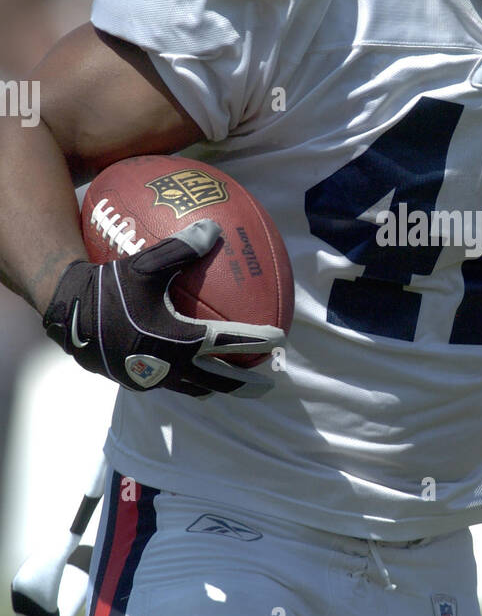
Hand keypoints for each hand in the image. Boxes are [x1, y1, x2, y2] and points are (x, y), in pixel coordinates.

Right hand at [42, 218, 283, 397]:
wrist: (67, 314)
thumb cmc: (107, 285)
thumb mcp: (144, 263)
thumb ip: (180, 248)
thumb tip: (214, 228)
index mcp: (175, 340)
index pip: (226, 342)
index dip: (255, 340)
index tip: (280, 338)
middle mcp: (166, 366)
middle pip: (215, 380)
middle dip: (243, 383)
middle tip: (266, 383)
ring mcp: (150, 378)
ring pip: (193, 388)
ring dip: (215, 385)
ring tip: (232, 382)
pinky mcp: (135, 380)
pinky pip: (171, 383)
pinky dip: (189, 379)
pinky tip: (189, 367)